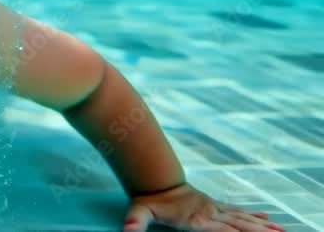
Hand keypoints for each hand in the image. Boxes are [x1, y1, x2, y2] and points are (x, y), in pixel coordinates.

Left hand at [124, 183, 284, 231]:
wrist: (155, 180)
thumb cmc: (149, 201)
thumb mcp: (139, 212)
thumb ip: (134, 222)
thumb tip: (127, 231)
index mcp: (197, 220)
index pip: (222, 231)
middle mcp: (210, 214)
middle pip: (239, 225)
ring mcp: (214, 209)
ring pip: (243, 218)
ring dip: (262, 225)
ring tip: (281, 231)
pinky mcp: (215, 206)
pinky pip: (238, 211)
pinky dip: (254, 216)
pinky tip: (267, 220)